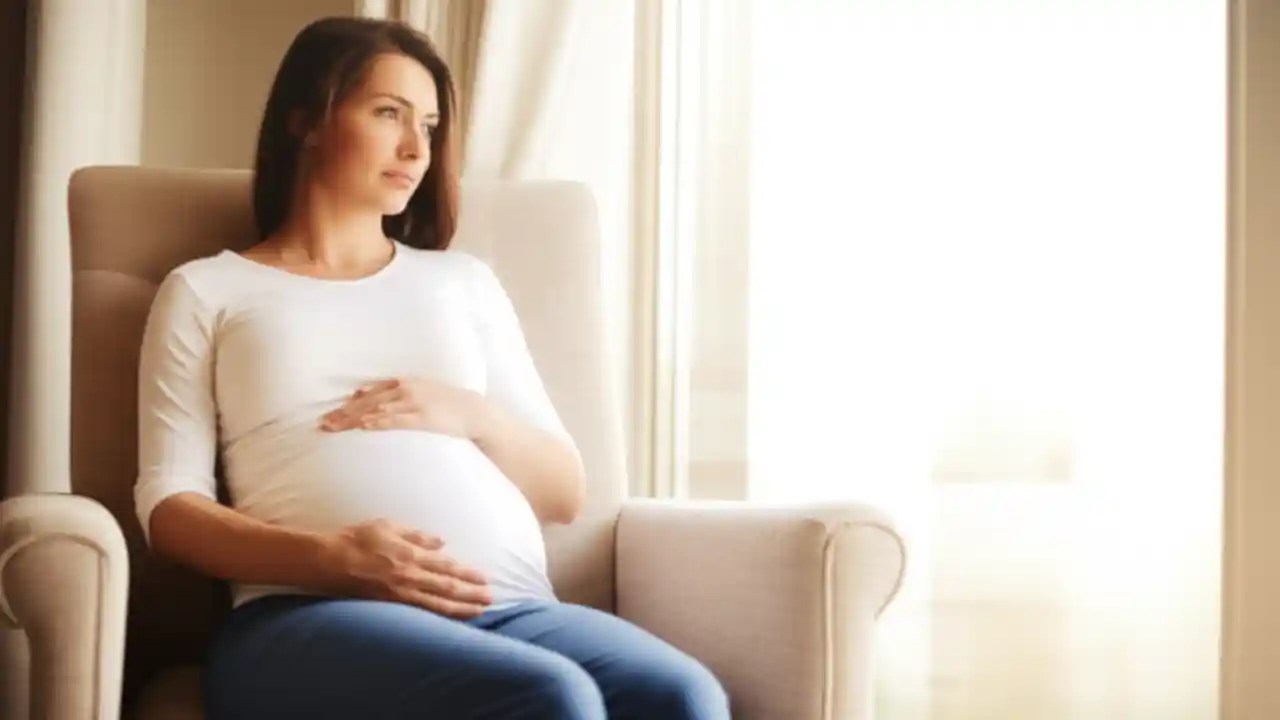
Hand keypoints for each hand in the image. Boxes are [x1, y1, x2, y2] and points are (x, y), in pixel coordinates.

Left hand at [319, 377, 483, 438]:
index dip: (348, 405)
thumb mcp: (420, 393)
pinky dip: (379, 421)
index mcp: (403, 383)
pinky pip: (396, 419)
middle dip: (343, 413)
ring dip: (353, 418)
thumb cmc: (446, 405)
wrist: (473, 410)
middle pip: (367, 402)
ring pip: (376, 410)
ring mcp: (414, 402)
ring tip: (334, 427)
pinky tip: (364, 425)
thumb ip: (396, 395)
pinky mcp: (423, 417)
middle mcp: (405, 390)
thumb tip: (369, 400)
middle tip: (323, 423)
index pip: (369, 393)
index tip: (330, 414)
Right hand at [322, 517, 492, 617]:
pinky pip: (419, 612)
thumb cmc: (356, 539)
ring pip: (437, 604)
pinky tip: (450, 619)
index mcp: (411, 554)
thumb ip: (416, 536)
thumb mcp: (388, 526)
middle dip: (472, 593)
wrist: (327, 560)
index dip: (468, 573)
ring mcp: (400, 593)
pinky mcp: (389, 604)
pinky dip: (438, 616)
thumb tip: (441, 542)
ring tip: (480, 611)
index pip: (446, 566)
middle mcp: (410, 575)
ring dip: (461, 608)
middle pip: (448, 587)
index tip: (485, 578)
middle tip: (492, 598)